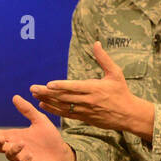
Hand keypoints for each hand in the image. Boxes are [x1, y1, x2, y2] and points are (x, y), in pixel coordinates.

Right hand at [0, 95, 75, 160]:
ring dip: (13, 149)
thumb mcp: (40, 121)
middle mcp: (16, 147)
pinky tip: (30, 156)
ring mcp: (21, 158)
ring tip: (22, 143)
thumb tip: (15, 97)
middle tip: (1, 138)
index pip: (0, 135)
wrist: (63, 154)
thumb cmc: (50, 138)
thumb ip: (27, 110)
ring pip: (9, 156)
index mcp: (16, 136)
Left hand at [29, 42, 153, 141]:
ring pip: (63, 106)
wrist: (128, 115)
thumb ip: (104, 59)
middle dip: (47, 93)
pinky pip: (66, 114)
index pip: (75, 87)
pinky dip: (54, 110)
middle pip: (64, 97)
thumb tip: (96, 43)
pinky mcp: (84, 118)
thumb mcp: (115, 73)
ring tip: (35, 95)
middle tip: (33, 88)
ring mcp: (85, 111)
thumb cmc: (121, 92)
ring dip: (48, 101)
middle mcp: (88, 100)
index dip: (61, 86)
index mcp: (95, 89)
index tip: (49, 84)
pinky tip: (43, 105)